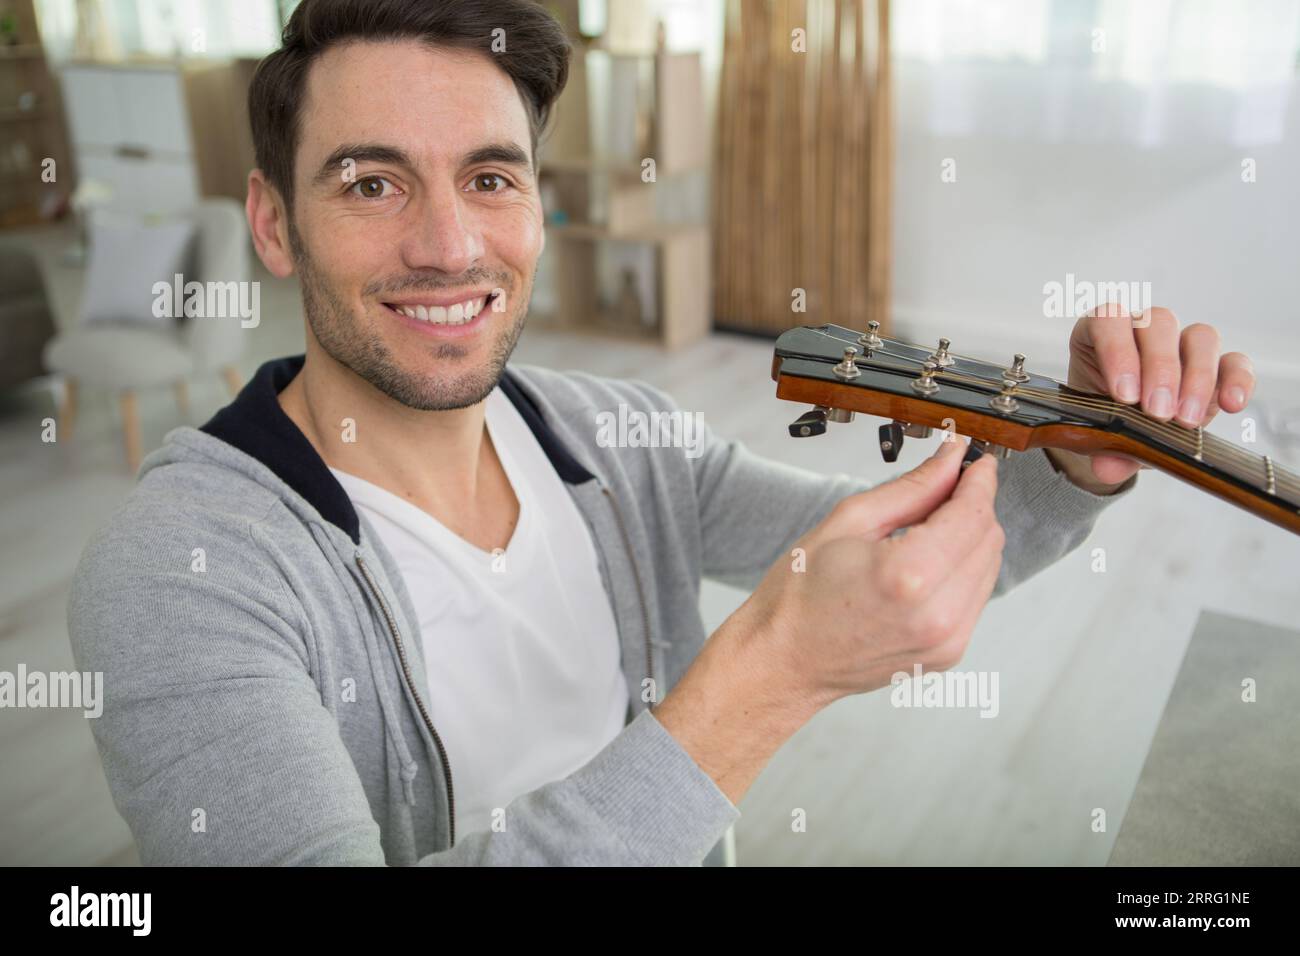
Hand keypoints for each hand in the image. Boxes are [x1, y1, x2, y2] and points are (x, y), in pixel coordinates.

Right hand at [735, 436, 1003, 707]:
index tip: (976, 461)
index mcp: (909, 575)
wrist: (785, 659)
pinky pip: (975, 597)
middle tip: (945, 488)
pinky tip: (926, 564)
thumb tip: (951, 459)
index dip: (979, 480)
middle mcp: (938, 614)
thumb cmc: (800, 595)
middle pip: (989, 540)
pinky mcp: (948, 654)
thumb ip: (912, 488)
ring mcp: (947, 640)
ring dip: (969, 540)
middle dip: (974, 507)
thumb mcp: (849, 521)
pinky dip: (961, 572)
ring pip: (989, 568)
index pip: (973, 514)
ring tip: (926, 531)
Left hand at [1061, 304, 1256, 486]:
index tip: (1124, 394)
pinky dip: (1237, 380)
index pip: (1108, 320)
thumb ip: (1098, 447)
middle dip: (1161, 369)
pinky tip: (1231, 404)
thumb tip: (1108, 467)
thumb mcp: (1094, 436)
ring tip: (1186, 420)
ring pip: (1200, 336)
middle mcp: (1143, 331)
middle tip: (1158, 413)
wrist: (1125, 436)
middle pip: (1160, 324)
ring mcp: (1182, 346)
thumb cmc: (1103, 420)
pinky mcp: (1216, 367)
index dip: (1117, 351)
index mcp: (1101, 336)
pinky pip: (1234, 361)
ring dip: (1197, 378)